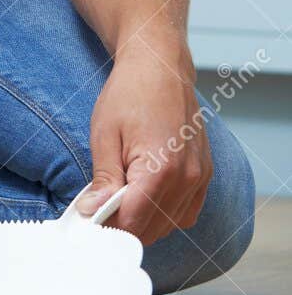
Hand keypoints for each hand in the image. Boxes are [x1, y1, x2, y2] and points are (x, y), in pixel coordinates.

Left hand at [78, 38, 212, 244]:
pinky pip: (187, 212)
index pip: (132, 223)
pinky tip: (145, 198)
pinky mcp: (205, 173)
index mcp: (160, 170)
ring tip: (119, 200)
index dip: (107, 228)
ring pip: (170, 225)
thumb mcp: (104, 135)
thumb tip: (93, 213)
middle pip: (152, 229)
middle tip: (99, 210)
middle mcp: (187, 178)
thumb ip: (103, 180)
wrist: (160, 64)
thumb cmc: (129, 93)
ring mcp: (200, 177)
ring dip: (145, 223)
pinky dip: (166, 214)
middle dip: (123, 227)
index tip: (88, 223)